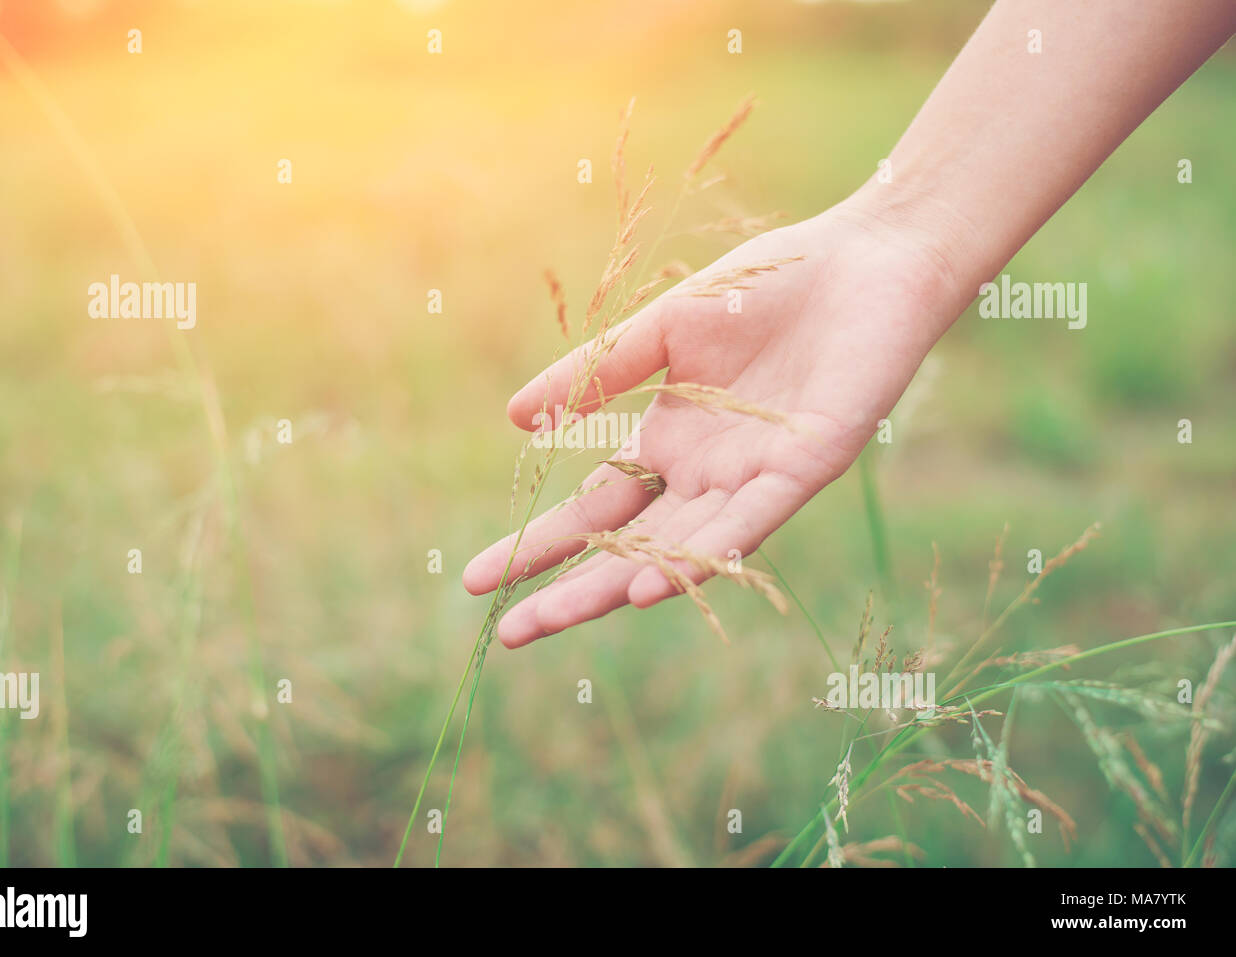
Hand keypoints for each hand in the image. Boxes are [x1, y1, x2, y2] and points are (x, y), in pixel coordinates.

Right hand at [463, 199, 970, 647]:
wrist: (865, 260)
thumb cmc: (767, 287)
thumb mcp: (662, 329)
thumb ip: (594, 374)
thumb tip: (513, 419)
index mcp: (670, 440)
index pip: (594, 510)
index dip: (538, 545)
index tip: (476, 579)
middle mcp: (705, 474)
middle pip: (626, 547)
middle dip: (566, 589)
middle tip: (506, 635)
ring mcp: (751, 479)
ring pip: (675, 550)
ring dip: (615, 587)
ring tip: (553, 621)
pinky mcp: (802, 470)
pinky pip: (746, 522)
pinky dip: (702, 553)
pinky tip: (651, 585)